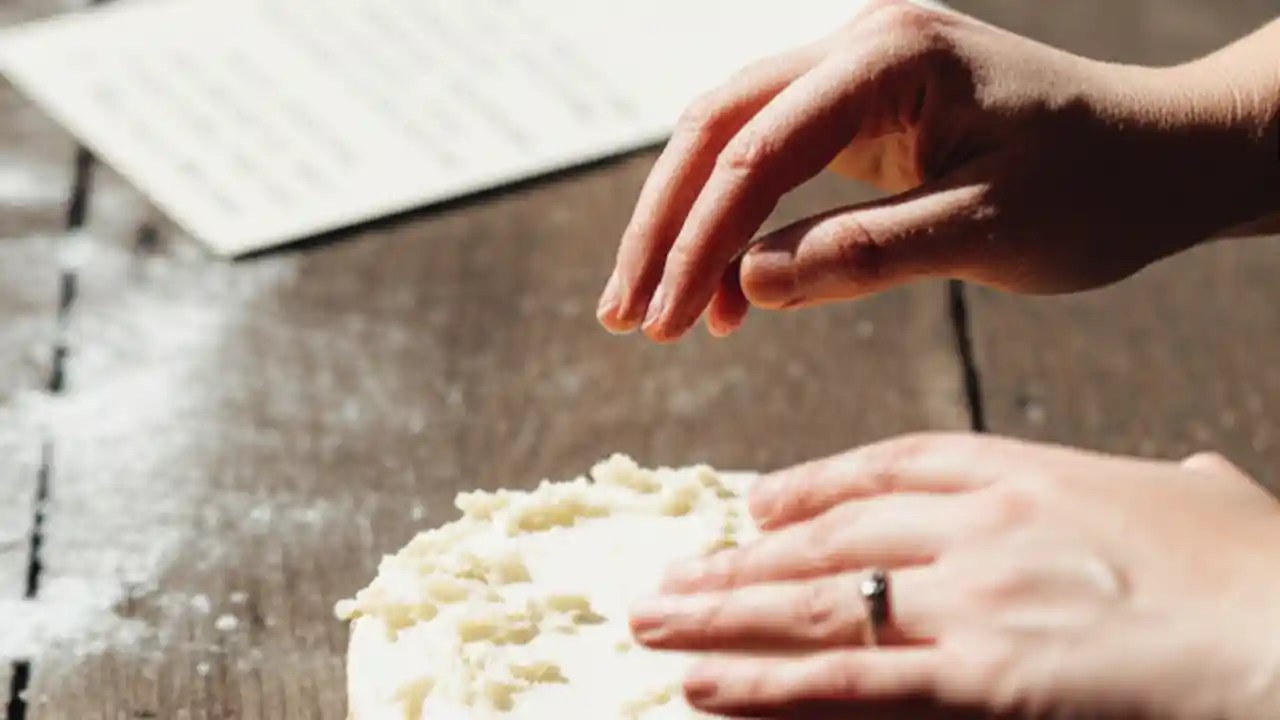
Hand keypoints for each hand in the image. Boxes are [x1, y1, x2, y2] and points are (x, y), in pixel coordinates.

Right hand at [595, 1, 1278, 341]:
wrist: (1158, 158)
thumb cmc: (1095, 189)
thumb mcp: (990, 230)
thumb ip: (868, 253)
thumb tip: (746, 283)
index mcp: (892, 58)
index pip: (759, 148)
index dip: (699, 239)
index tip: (663, 319)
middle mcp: (859, 47)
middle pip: (716, 127)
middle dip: (664, 226)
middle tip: (627, 316)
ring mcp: (854, 74)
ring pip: (728, 140)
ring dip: (684, 225)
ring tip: (653, 315)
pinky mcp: (858, 112)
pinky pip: (769, 160)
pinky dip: (736, 226)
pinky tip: (727, 294)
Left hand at [629, 434, 1279, 718]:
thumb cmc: (1263, 574)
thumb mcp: (1205, 498)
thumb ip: (1165, 484)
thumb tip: (1183, 472)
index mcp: (1023, 469)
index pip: (886, 469)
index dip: (810, 488)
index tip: (754, 505)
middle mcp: (977, 525)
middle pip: (827, 540)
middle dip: (738, 562)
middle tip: (667, 579)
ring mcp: (970, 601)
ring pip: (816, 605)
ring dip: (721, 618)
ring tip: (650, 626)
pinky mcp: (979, 681)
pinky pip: (847, 682)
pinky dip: (765, 686)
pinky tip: (701, 687)